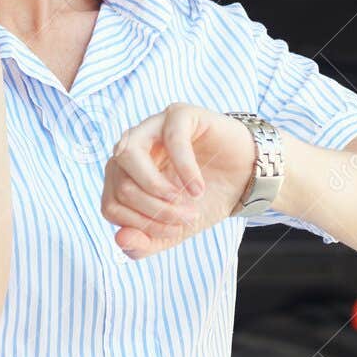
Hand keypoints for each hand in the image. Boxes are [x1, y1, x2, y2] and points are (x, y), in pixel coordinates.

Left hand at [101, 104, 258, 258]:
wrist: (245, 178)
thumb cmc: (206, 198)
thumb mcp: (175, 230)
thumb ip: (145, 243)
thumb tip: (120, 239)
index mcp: (123, 175)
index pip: (110, 206)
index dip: (140, 226)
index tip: (174, 232)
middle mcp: (131, 148)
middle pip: (119, 183)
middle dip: (154, 210)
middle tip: (187, 219)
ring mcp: (152, 126)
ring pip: (128, 154)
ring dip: (156, 187)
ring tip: (186, 200)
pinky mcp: (178, 114)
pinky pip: (170, 139)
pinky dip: (184, 168)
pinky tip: (198, 187)